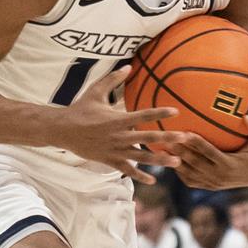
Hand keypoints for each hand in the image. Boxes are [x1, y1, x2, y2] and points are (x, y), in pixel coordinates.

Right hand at [61, 67, 183, 183]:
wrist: (62, 130)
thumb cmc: (80, 109)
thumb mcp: (95, 91)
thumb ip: (113, 79)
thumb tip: (129, 66)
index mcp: (117, 119)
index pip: (143, 115)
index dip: (160, 113)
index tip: (176, 111)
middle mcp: (119, 136)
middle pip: (147, 138)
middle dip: (167, 139)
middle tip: (185, 139)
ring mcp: (115, 150)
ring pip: (141, 157)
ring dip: (160, 160)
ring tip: (177, 162)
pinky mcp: (109, 160)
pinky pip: (127, 170)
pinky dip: (139, 176)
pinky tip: (153, 181)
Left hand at [170, 119, 247, 190]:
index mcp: (230, 165)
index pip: (210, 152)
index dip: (197, 143)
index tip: (185, 132)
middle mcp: (219, 177)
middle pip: (195, 163)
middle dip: (179, 150)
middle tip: (165, 137)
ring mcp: (213, 184)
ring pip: (189, 173)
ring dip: (174, 161)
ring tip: (160, 148)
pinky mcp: (209, 186)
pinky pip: (190, 180)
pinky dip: (178, 170)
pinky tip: (168, 159)